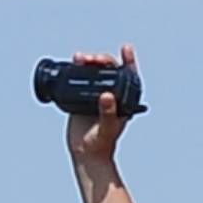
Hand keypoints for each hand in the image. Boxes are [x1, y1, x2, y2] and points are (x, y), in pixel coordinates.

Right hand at [60, 47, 140, 179]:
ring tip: (80, 58)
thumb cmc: (102, 143)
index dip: (128, 60)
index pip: (129, 75)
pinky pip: (80, 80)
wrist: (86, 153)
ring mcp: (96, 95)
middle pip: (108, 70)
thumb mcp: (107, 129)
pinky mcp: (81, 98)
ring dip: (88, 62)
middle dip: (101, 60)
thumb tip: (107, 96)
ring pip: (94, 73)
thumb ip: (109, 113)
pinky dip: (77, 70)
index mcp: (123, 99)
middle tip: (92, 59)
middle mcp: (111, 94)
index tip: (126, 49)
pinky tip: (73, 64)